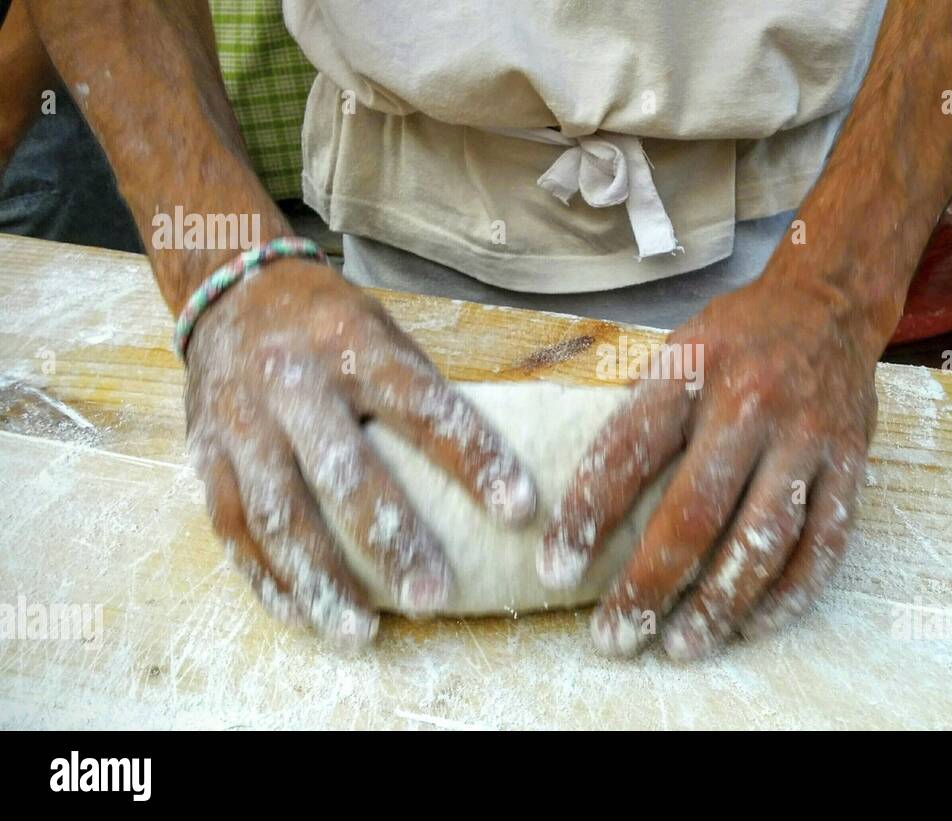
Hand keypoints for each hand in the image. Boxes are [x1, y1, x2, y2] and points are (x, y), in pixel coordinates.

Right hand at [185, 260, 536, 644]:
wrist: (230, 292)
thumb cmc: (331, 325)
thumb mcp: (384, 334)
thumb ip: (418, 394)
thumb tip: (482, 473)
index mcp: (353, 344)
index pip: (423, 408)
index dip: (473, 460)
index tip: (519, 511)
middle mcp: (291, 381)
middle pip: (342, 471)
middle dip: (390, 541)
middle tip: (434, 598)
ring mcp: (241, 421)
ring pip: (276, 513)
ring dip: (321, 582)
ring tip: (361, 636)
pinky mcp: (204, 454)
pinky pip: (232, 528)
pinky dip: (268, 579)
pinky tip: (304, 618)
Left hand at [541, 276, 881, 658]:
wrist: (827, 303)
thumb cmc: (735, 339)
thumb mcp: (673, 352)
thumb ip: (639, 418)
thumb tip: (581, 504)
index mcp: (690, 370)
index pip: (627, 451)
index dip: (586, 516)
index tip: (555, 569)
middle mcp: (750, 403)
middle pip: (694, 511)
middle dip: (649, 583)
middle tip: (616, 635)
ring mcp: (807, 437)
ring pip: (763, 539)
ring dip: (719, 604)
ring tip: (682, 645)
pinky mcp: (851, 462)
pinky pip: (823, 543)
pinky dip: (789, 594)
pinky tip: (755, 624)